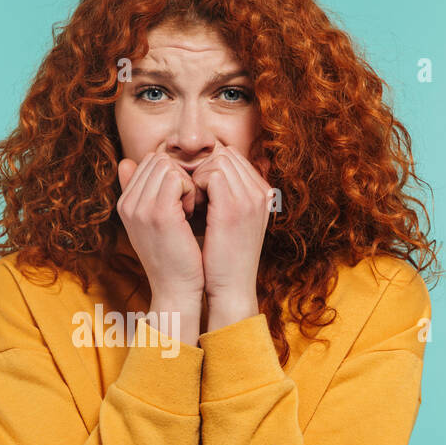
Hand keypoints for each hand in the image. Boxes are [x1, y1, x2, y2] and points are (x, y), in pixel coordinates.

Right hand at [116, 138, 205, 306]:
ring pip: (167, 164)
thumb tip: (129, 162)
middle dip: (180, 173)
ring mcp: (140, 208)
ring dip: (187, 181)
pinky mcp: (158, 213)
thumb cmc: (175, 258)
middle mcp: (127, 203)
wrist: (177, 290)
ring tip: (191, 208)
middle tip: (190, 203)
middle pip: (157, 159)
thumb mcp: (155, 222)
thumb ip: (147, 193)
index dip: (173, 172)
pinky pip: (177, 178)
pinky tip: (193, 211)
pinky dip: (192, 190)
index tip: (183, 199)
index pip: (148, 161)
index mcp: (125, 204)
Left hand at [190, 139, 271, 326]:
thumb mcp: (224, 223)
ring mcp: (250, 197)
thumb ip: (219, 197)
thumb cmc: (220, 260)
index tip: (190, 188)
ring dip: (195, 175)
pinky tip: (187, 205)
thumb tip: (195, 175)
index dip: (206, 167)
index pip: (232, 157)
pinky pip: (210, 173)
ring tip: (187, 200)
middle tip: (185, 191)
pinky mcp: (234, 206)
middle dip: (200, 166)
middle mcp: (260, 191)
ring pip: (218, 158)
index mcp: (260, 194)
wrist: (229, 291)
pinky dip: (193, 184)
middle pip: (226, 153)